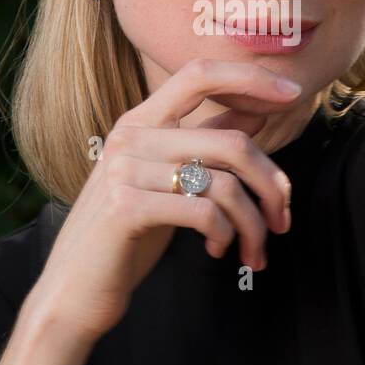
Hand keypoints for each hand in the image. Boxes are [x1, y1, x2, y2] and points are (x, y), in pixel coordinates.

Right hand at [29, 58, 300, 343]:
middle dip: (272, 184)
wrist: (73, 291)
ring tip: (252, 250)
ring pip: (224, 184)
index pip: (199, 73)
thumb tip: (255, 113)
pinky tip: (218, 250)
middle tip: (282, 219)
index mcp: (140, 121)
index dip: (250, 76)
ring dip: (253, 224)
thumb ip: (202, 145)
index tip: (292, 91)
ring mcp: (124, 170)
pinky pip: (204, 212)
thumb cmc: (126, 237)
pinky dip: (225, 235)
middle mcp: (130, 136)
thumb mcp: (166, 182)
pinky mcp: (125, 208)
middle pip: (231, 141)